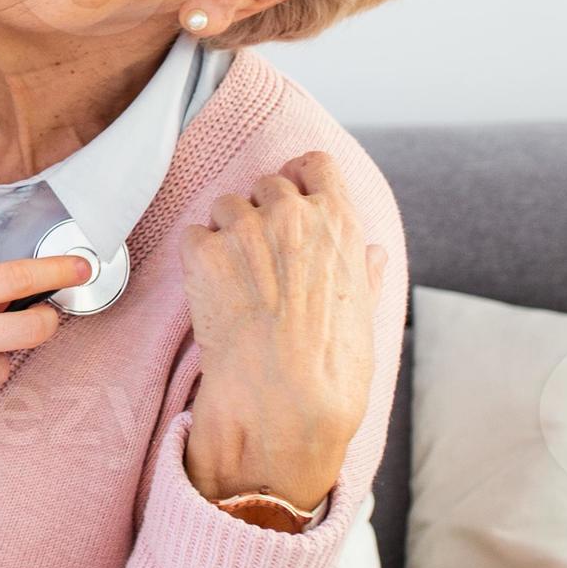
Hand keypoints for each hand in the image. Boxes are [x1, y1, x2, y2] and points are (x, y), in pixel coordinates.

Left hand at [179, 151, 385, 513]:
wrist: (284, 402)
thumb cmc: (331, 369)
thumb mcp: (364, 314)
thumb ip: (364, 273)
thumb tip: (372, 253)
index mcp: (339, 222)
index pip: (315, 165)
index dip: (300, 176)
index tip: (291, 193)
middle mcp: (292, 213)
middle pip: (267, 185)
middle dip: (261, 212)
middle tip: (260, 256)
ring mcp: (245, 228)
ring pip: (226, 206)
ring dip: (227, 232)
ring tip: (236, 280)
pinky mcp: (205, 251)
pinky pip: (194, 236)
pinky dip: (199, 258)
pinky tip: (213, 292)